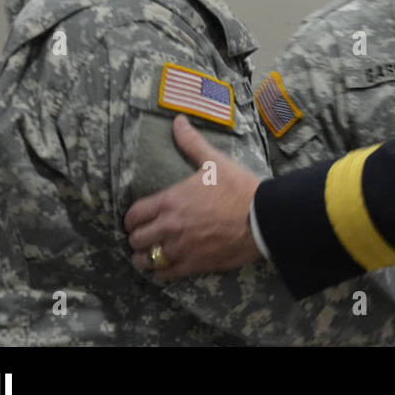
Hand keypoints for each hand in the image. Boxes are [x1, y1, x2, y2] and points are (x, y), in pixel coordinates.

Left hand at [124, 115, 262, 279]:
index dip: (132, 218)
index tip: (137, 219)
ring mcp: (181, 248)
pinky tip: (167, 266)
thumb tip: (178, 121)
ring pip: (147, 260)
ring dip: (145, 257)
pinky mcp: (194, 265)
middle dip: (138, 237)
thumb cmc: (238, 188)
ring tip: (150, 254)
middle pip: (136, 239)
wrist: (263, 218)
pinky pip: (166, 274)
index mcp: (170, 201)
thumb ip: (191, 143)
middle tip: (145, 235)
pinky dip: (163, 271)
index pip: (133, 215)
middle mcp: (170, 227)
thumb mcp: (214, 162)